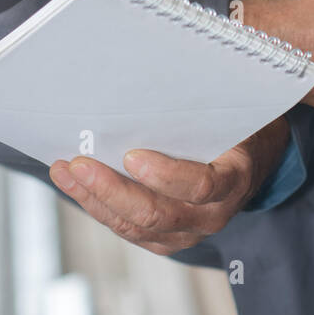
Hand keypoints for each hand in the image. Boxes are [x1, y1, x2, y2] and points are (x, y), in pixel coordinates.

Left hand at [48, 114, 290, 253]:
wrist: (249, 164)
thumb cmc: (235, 128)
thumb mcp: (230, 113)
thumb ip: (201, 106)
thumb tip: (157, 75)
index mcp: (233, 181)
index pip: (200, 185)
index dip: (166, 175)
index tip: (132, 155)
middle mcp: (212, 215)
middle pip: (157, 213)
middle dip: (112, 189)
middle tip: (80, 163)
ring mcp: (187, 232)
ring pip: (136, 226)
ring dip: (95, 198)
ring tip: (65, 171)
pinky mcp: (165, 239)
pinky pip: (127, 229)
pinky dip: (97, 206)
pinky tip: (73, 184)